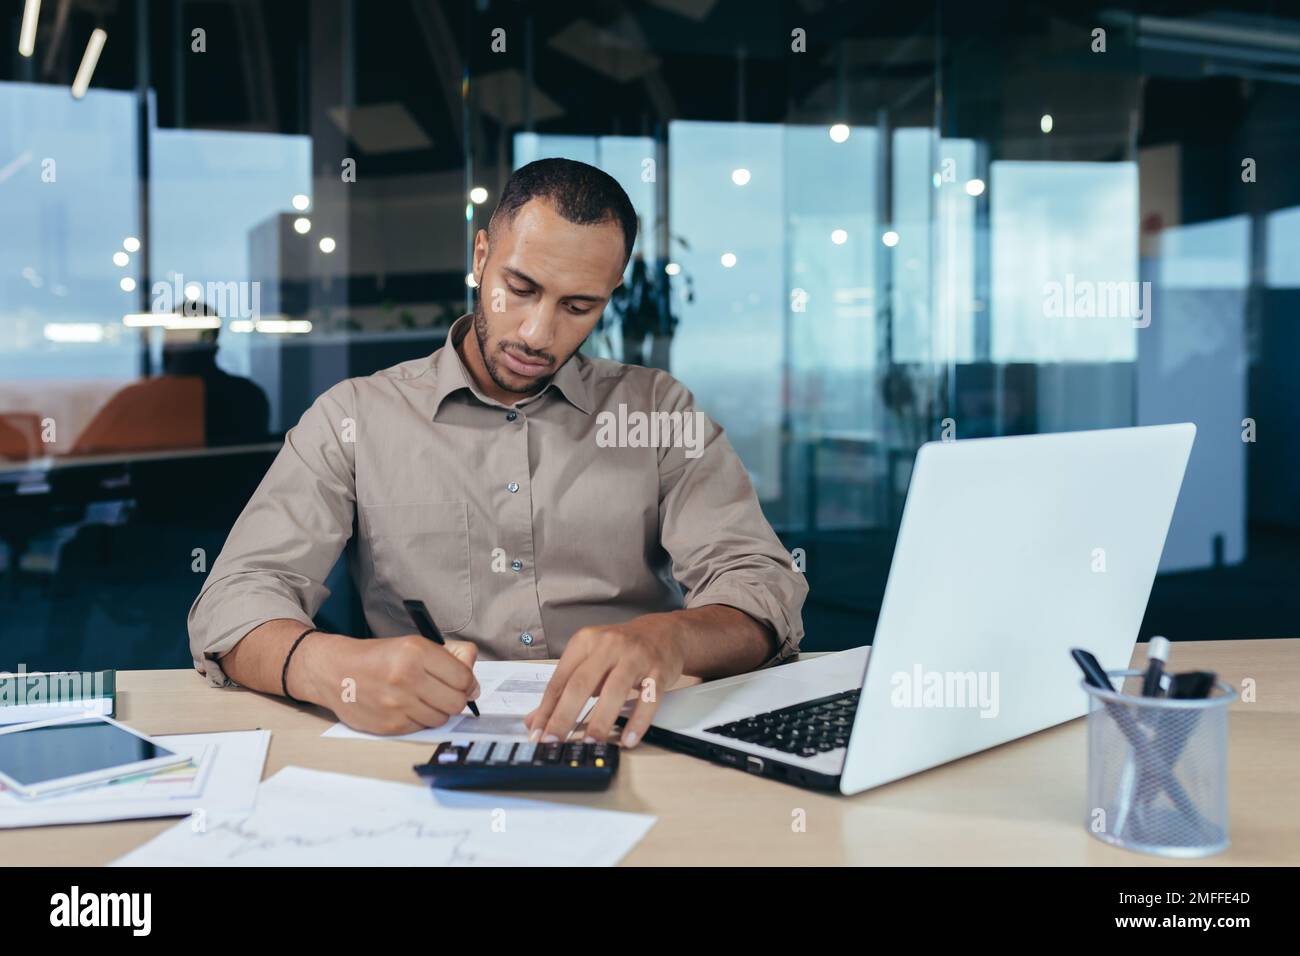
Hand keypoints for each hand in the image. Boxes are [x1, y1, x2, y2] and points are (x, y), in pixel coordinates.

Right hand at [313, 633, 480, 735]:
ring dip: (438, 710)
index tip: (463, 681)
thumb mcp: (414, 644)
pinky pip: (421, 728)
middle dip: (456, 698)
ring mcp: (397, 704)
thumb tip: (474, 684)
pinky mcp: (389, 725)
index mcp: (416, 652)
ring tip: (423, 698)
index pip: (463, 677)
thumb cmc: (378, 657)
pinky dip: (419, 719)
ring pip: (441, 718)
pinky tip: (406, 706)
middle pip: (456, 702)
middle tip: (446, 692)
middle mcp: (406, 678)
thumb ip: (449, 657)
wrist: (335, 671)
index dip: (467, 681)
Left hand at [524, 614, 685, 747]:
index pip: (559, 679)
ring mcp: (635, 657)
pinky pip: (648, 699)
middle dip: (565, 716)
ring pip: (614, 692)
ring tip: (590, 744)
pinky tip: (628, 740)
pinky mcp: (658, 671)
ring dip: (600, 721)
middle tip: (554, 742)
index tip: (537, 734)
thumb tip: (534, 720)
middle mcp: (608, 646)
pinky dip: (637, 722)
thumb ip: (563, 689)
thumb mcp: (589, 660)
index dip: (546, 709)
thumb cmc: (621, 649)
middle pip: (581, 684)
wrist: (663, 632)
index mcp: (585, 642)